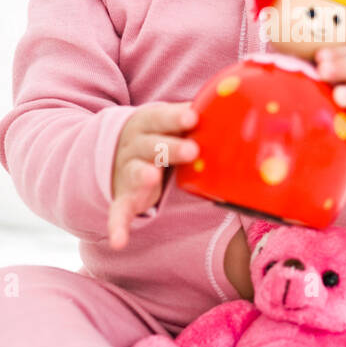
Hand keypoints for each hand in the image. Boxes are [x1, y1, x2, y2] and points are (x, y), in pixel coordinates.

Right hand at [108, 101, 198, 249]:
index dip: (175, 117)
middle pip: (151, 144)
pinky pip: (118, 211)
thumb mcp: (168, 123)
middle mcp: (134, 146)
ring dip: (143, 175)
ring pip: (136, 171)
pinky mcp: (124, 197)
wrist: (115, 155)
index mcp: (147, 123)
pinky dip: (117, 225)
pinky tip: (119, 241)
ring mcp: (128, 172)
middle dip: (170, 147)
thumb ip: (191, 117)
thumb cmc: (156, 137)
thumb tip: (230, 105)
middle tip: (192, 150)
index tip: (192, 117)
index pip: (160, 117)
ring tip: (152, 178)